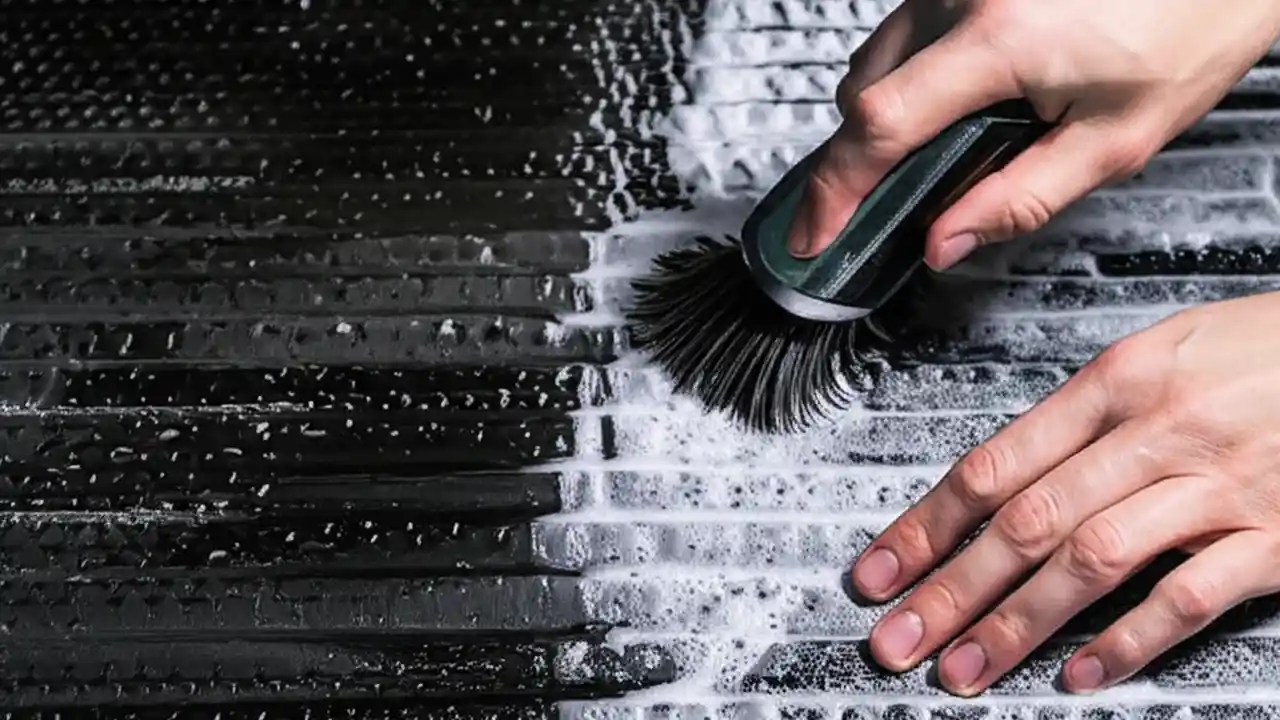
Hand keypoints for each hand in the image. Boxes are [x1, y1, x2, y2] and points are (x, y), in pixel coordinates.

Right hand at [787, 0, 1279, 269]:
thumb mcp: (1116, 141)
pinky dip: (913, 74)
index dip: (834, 190)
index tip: (813, 233)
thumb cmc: (1192, 24)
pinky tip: (965, 96)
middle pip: (863, 90)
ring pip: (877, 57)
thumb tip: (944, 241)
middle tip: (900, 199)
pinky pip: (906, 30)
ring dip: (889, 111)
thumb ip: (1019, 199)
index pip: (880, 125)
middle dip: (865, 154)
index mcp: (1001, 41)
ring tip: (952, 142)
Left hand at [850, 291, 1279, 694]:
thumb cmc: (1268, 351)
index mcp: (1117, 380)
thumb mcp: (1164, 352)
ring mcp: (1219, 487)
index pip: (995, 463)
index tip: (878, 570)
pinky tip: (1083, 675)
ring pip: (1092, 561)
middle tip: (895, 639)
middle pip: (1028, 522)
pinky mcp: (1278, 535)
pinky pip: (1192, 595)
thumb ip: (1083, 416)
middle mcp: (1158, 432)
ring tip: (963, 669)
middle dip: (950, 589)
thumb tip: (1000, 477)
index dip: (926, 525)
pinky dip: (1133, 639)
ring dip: (1017, 624)